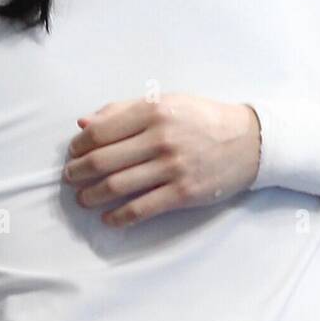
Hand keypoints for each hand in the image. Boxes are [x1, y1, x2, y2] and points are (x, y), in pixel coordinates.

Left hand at [63, 94, 260, 226]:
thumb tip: (84, 124)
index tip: (73, 152)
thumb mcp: (166, 102)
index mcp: (154, 110)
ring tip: (83, 198)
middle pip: (103, 160)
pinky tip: (108, 218)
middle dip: (78, 172)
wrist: (249, 140)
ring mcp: (172, 167)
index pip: (100, 131)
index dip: (79, 145)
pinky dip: (118, 217)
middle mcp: (161, 138)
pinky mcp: (183, 193)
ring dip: (91, 196)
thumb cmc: (202, 118)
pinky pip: (141, 209)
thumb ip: (123, 110)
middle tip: (70, 177)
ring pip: (117, 186)